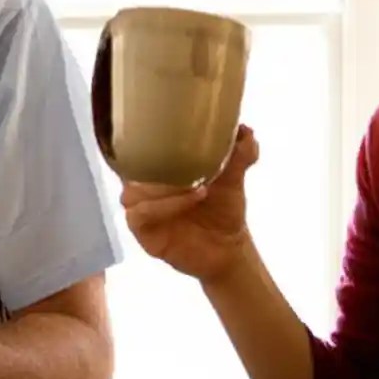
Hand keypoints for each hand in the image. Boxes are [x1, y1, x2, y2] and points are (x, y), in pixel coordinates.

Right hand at [121, 124, 259, 282]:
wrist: (229, 247)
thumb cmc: (223, 208)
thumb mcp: (233, 177)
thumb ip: (240, 153)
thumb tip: (246, 131)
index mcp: (155, 168)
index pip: (136, 148)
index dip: (147, 140)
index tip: (175, 133)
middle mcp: (142, 186)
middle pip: (132, 167)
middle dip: (157, 162)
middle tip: (190, 161)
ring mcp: (139, 208)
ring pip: (133, 190)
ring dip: (164, 186)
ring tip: (198, 186)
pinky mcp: (141, 230)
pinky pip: (141, 214)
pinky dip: (166, 205)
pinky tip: (192, 199)